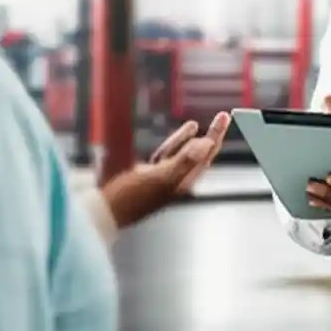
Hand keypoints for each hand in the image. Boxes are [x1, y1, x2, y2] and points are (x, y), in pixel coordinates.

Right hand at [101, 112, 230, 228]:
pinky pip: (165, 157)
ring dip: (190, 139)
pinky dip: (171, 146)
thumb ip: (185, 160)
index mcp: (183, 182)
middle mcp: (176, 181)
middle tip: (222, 118)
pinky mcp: (147, 176)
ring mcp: (161, 178)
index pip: (205, 155)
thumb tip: (207, 144)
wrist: (105, 212)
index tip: (225, 118)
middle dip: (210, 135)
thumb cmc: (131, 198)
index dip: (216, 135)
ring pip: (181, 154)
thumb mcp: (161, 177)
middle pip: (199, 154)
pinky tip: (174, 141)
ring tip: (197, 126)